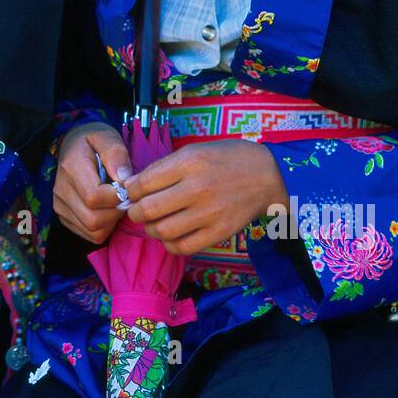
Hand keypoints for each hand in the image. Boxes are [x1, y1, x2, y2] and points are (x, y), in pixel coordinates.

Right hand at [53, 123, 133, 246]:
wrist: (72, 145)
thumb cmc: (94, 141)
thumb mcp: (107, 137)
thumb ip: (116, 154)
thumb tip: (125, 180)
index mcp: (71, 167)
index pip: (94, 197)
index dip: (116, 198)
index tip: (127, 187)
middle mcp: (61, 190)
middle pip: (93, 220)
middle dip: (116, 213)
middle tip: (125, 199)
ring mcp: (60, 206)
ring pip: (92, 231)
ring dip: (112, 222)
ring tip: (117, 203)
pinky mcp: (64, 217)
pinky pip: (89, 235)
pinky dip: (104, 227)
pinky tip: (108, 210)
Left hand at [125, 139, 288, 255]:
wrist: (267, 176)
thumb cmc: (226, 159)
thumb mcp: (194, 150)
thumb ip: (163, 167)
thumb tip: (133, 185)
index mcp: (189, 162)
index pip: (143, 183)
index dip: (130, 191)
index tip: (132, 193)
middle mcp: (198, 188)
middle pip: (149, 210)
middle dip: (135, 212)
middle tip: (138, 211)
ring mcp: (210, 212)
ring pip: (163, 231)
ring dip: (151, 230)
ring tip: (154, 223)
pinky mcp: (220, 232)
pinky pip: (183, 247)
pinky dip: (170, 244)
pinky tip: (172, 235)